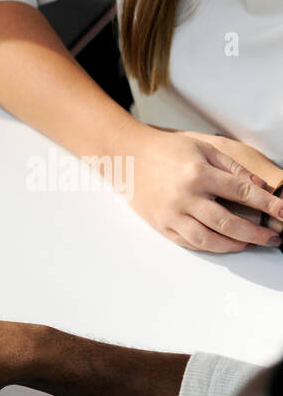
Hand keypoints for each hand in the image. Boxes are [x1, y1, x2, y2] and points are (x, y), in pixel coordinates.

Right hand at [128, 128, 282, 251]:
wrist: (128, 158)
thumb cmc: (166, 151)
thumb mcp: (204, 149)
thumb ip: (233, 168)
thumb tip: (258, 186)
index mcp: (198, 174)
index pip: (242, 193)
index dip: (267, 205)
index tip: (282, 212)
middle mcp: (185, 197)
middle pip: (228, 223)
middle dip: (255, 233)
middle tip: (272, 238)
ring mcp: (171, 214)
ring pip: (208, 239)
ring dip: (233, 245)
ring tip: (249, 244)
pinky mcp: (161, 225)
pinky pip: (189, 242)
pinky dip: (210, 246)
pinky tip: (224, 244)